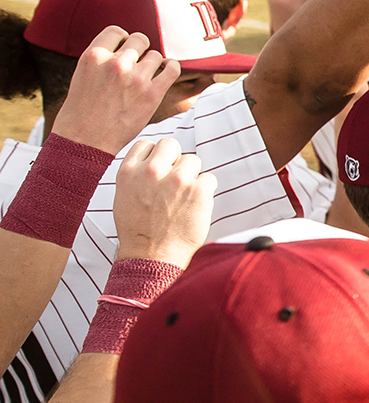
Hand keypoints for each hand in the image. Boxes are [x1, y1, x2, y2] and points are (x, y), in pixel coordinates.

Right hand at [49, 28, 180, 155]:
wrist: (84, 139)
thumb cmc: (82, 108)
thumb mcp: (84, 73)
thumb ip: (103, 58)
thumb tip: (127, 46)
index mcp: (94, 55)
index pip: (117, 32)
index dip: (122, 41)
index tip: (123, 52)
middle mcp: (115, 63)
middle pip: (139, 40)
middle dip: (138, 51)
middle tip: (134, 66)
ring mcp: (136, 78)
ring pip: (155, 55)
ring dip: (153, 64)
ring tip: (144, 77)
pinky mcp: (152, 94)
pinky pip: (172, 69)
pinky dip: (170, 68)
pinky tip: (165, 73)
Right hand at [112, 138, 213, 267]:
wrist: (152, 258)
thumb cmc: (139, 232)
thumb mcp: (124, 198)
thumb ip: (137, 177)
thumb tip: (151, 163)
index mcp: (129, 172)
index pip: (147, 145)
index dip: (156, 156)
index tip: (160, 170)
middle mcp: (151, 171)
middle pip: (171, 145)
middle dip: (175, 160)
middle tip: (176, 182)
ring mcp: (176, 179)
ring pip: (192, 161)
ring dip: (192, 176)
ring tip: (184, 198)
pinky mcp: (198, 190)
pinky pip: (209, 178)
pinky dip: (206, 191)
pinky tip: (196, 206)